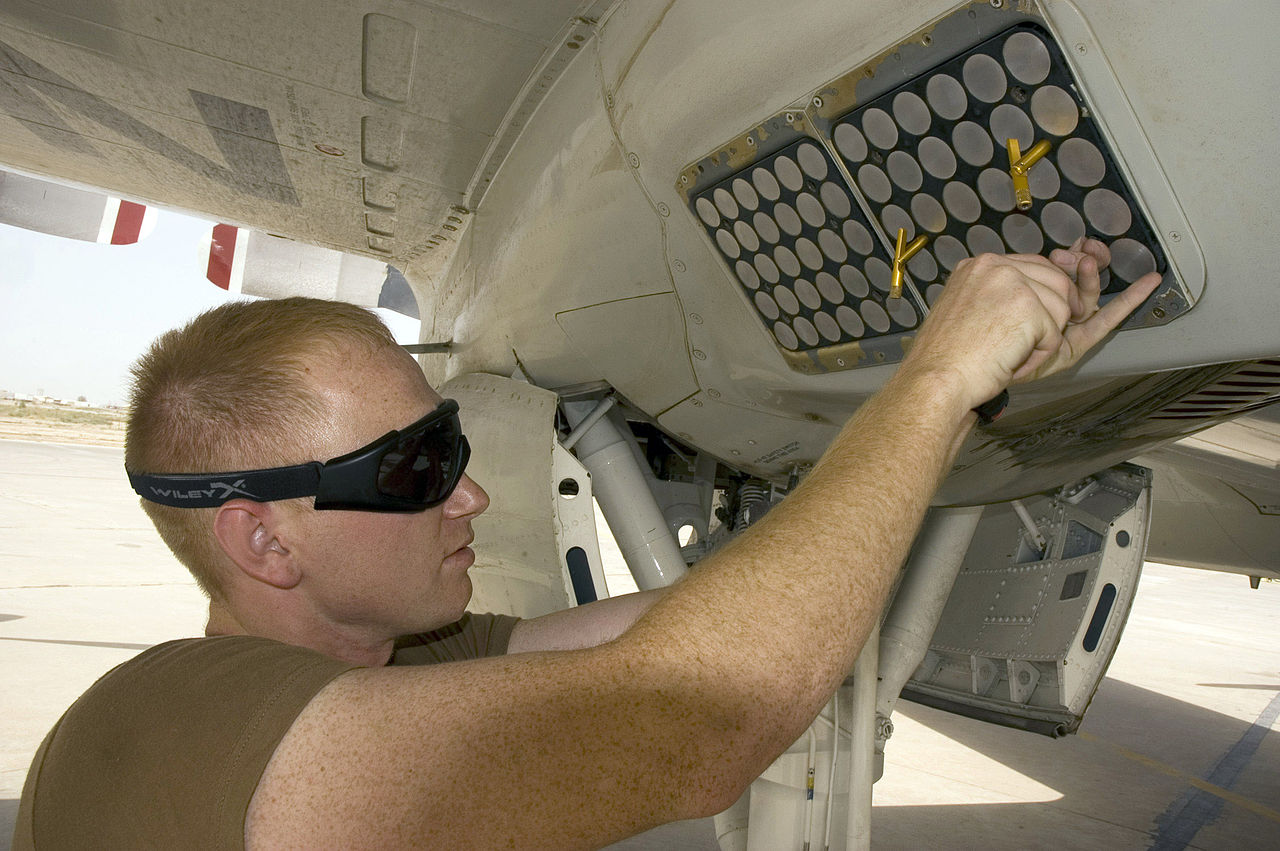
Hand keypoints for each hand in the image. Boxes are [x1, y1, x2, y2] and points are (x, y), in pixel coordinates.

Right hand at [904, 240, 1161, 409]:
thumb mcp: (971, 314)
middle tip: (1040, 341)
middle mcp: (996, 265)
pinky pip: (1055, 332)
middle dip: (1062, 311)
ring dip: (1045, 338)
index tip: (1068, 295)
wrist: (936, 380)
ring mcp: (1013, 282)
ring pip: (1061, 306)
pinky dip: (1040, 354)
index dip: (1053, 287)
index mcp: (978, 266)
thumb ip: (1002, 297)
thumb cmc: (948, 360)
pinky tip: (1012, 361)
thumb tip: (1046, 292)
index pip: (1033, 266)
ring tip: (1009, 355)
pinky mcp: (1028, 305)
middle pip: (1057, 281)